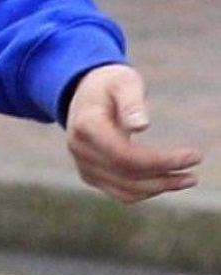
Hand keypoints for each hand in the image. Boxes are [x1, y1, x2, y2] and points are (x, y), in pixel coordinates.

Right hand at [65, 64, 201, 202]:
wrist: (85, 94)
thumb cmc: (111, 85)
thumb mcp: (123, 82)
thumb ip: (131, 102)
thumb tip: (141, 126)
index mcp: (86, 126)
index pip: (124, 155)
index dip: (159, 160)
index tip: (193, 156)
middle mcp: (80, 150)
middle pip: (126, 174)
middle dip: (164, 176)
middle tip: (194, 174)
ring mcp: (83, 165)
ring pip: (124, 189)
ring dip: (158, 188)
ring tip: (187, 179)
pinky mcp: (90, 175)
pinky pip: (120, 192)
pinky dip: (145, 192)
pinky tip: (167, 182)